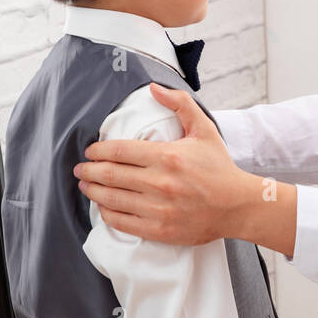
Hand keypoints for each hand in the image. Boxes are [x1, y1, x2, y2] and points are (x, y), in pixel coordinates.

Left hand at [73, 82, 258, 245]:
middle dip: (89, 171)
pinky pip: (122, 222)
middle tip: (80, 169)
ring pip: (112, 199)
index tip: (91, 151)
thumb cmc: (219, 167)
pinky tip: (103, 207)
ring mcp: (158, 209)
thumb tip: (154, 88)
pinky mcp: (159, 230)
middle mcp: (160, 183)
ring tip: (86, 186)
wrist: (237, 206)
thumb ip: (180, 103)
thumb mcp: (204, 128)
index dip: (98, 150)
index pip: (119, 151)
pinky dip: (107, 214)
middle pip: (110, 175)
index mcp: (167, 156)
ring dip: (93, 192)